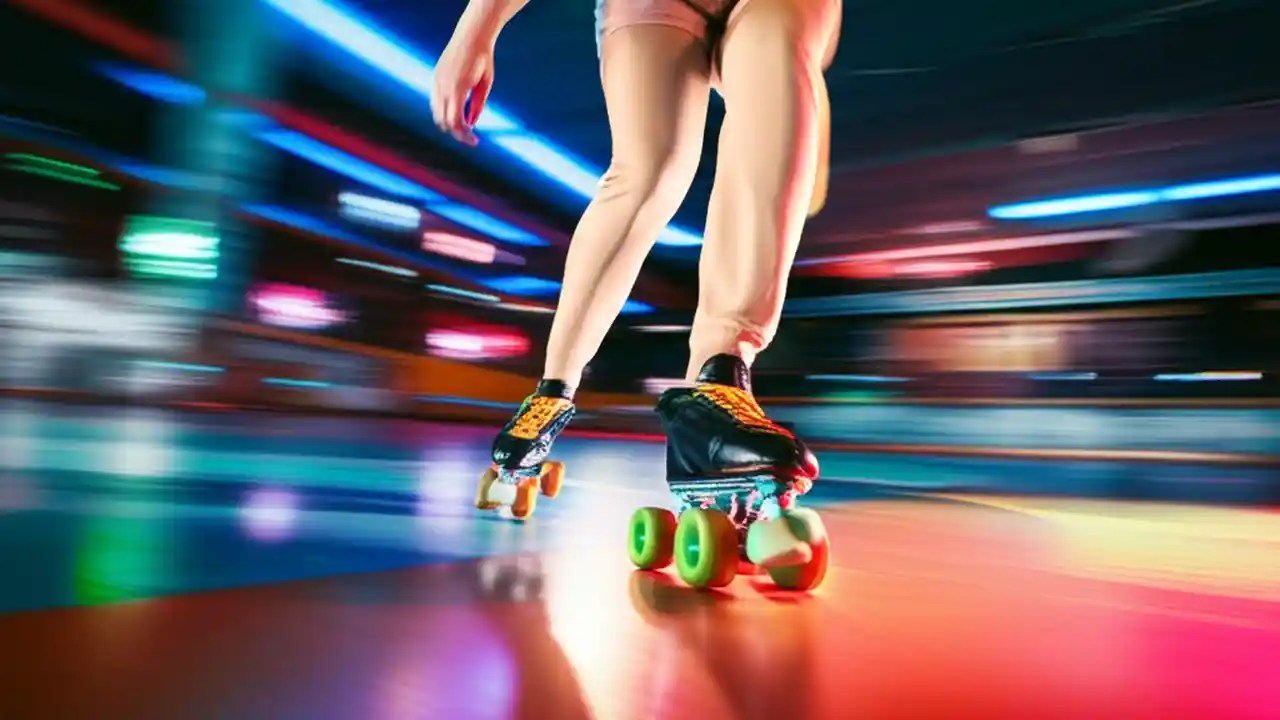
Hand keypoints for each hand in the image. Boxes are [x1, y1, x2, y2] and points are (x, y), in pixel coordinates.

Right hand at [431, 27, 495, 146]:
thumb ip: (478, 104)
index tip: (474, 142)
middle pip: (443, 121)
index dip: (463, 135)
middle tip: (469, 137)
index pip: (455, 122)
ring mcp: (436, 81)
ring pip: (436, 113)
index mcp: (457, 88)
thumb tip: (471, 123)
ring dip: (448, 122)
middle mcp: (443, 86)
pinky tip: (456, 111)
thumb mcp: (485, 84)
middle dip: (456, 132)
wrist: (471, 36)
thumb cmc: (483, 59)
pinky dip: (443, 111)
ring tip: (463, 125)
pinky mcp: (435, 77)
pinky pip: (435, 101)